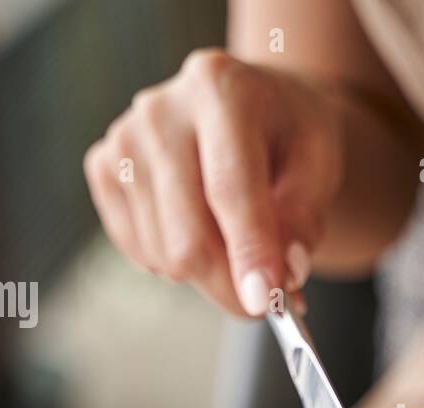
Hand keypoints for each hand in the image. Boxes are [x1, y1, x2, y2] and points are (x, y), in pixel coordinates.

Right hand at [84, 50, 342, 315]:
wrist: (251, 101)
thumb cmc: (289, 131)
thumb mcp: (320, 162)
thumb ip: (305, 219)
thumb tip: (283, 276)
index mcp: (220, 89)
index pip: (229, 189)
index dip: (248, 253)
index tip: (264, 302)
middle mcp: (161, 109)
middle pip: (187, 236)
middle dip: (231, 286)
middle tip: (267, 302)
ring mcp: (124, 137)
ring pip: (164, 254)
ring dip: (209, 274)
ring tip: (240, 245)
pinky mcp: (103, 165)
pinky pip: (139, 250)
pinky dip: (176, 262)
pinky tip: (202, 230)